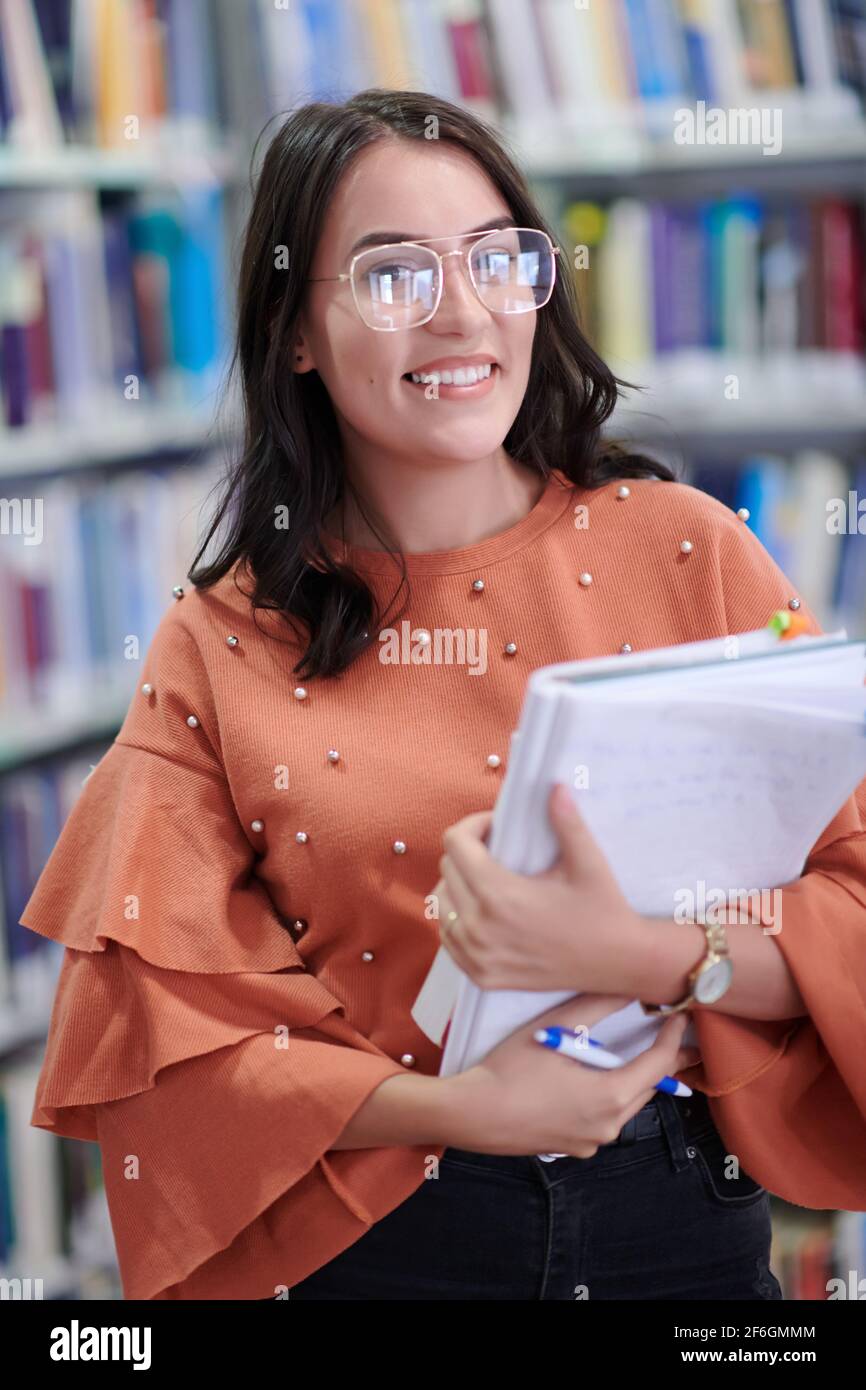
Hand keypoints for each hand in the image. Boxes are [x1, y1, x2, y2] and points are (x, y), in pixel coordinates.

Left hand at [434, 783, 646, 992]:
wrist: (619, 964)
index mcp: (500, 895)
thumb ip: (567, 822)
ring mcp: (477, 956)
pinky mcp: (482, 976)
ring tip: (488, 878)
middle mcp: (480, 928)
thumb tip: (554, 786)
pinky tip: (483, 910)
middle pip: (446, 870)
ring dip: (457, 885)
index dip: (473, 826)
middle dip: (467, 851)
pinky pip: (448, 938)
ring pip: (440, 904)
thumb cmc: (604, 911)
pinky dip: (457, 919)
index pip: (455, 844)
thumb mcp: (588, 862)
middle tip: (497, 850)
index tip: (496, 827)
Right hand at [442, 994, 693, 1156]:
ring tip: (632, 1056)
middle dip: (660, 1061)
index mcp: (611, 1095)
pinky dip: (605, 1100)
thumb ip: (595, 1006)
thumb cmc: (510, 1069)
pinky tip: (589, 1083)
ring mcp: (591, 1142)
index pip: (658, 1064)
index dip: (671, 1038)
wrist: (473, 1114)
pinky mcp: (573, 1149)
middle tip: (670, 1038)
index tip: (678, 1018)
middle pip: (647, 1088)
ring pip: (625, 1106)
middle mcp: (608, 1125)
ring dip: (632, 1080)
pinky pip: (601, 1121)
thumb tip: (627, 987)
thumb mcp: (554, 1028)